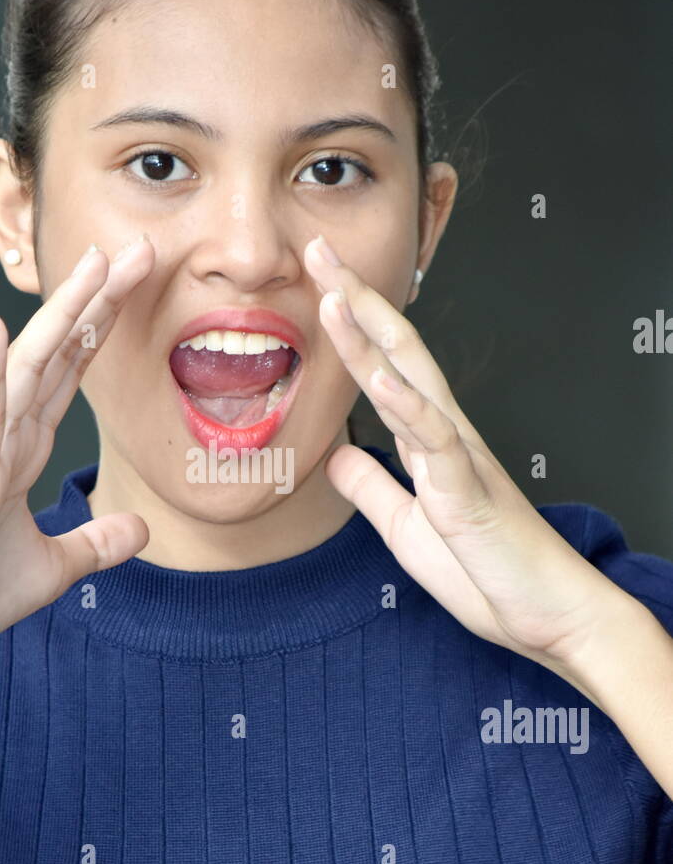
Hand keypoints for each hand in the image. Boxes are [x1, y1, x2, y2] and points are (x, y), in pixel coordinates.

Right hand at [0, 239, 153, 679]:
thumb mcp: (52, 569)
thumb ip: (94, 545)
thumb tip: (140, 527)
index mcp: (22, 452)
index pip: (71, 376)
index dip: (103, 329)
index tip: (137, 285)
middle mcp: (5, 438)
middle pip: (59, 354)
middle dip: (99, 302)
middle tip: (137, 248)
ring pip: (30, 366)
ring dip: (62, 314)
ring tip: (95, 264)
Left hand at [305, 234, 626, 677]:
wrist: (546, 615)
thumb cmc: (488, 571)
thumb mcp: (407, 529)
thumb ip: (374, 489)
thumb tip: (338, 457)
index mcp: (430, 442)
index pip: (384, 366)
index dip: (349, 322)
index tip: (316, 278)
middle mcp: (446, 434)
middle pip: (398, 350)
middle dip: (355, 298)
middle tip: (317, 248)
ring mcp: (460, 457)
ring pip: (413, 379)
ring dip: (371, 335)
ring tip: (334, 294)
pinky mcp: (468, 491)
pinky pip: (436, 439)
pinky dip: (405, 405)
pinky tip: (377, 376)